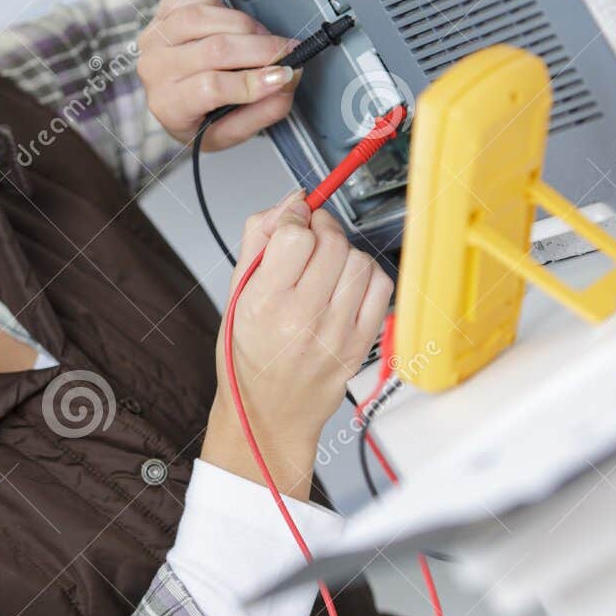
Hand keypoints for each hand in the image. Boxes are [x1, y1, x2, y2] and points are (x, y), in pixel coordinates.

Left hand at [137, 0, 301, 150]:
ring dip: (245, 24)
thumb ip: (264, 112)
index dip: (252, 80)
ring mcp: (156, 38)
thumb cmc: (196, 117)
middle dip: (261, 48)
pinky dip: (222, 7)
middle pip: (214, 49)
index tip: (284, 75)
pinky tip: (231, 24)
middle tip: (287, 51)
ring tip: (262, 38)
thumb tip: (289, 81)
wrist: (169, 100)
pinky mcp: (161, 14)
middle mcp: (157, 69)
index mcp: (169, 105)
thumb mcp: (230, 133)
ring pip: (202, 18)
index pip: (212, 87)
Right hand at [200, 191, 393, 499]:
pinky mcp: (361, 342)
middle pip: (330, 241)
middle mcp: (303, 318)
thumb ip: (257, 241)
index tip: (289, 221)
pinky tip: (345, 285)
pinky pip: (380, 286)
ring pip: (358, 260)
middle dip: (320, 229)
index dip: (293, 217)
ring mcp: (337, 332)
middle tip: (308, 239)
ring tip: (324, 267)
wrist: (269, 413)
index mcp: (264, 304)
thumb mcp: (235, 295)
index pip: (294, 234)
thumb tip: (288, 202)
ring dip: (342, 252)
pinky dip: (365, 275)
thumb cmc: (248, 358)